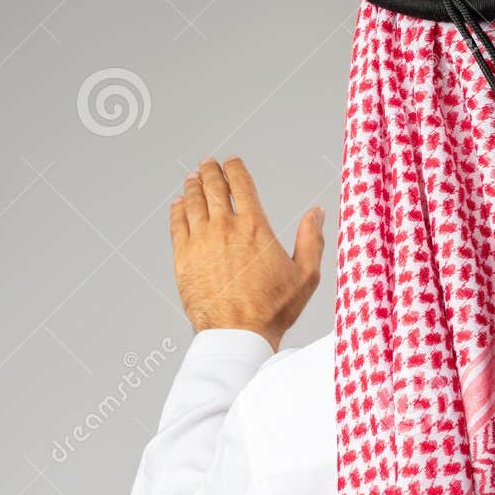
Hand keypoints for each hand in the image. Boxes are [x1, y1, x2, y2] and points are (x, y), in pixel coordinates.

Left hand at [169, 157, 324, 352]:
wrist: (237, 333)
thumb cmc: (272, 309)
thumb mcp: (305, 275)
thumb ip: (312, 239)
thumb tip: (317, 213)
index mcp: (255, 227)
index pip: (241, 185)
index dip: (235, 168)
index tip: (231, 162)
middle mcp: (225, 227)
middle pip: (213, 188)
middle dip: (210, 171)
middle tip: (208, 164)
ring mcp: (200, 241)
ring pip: (193, 202)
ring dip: (193, 186)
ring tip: (193, 179)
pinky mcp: (183, 257)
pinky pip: (177, 224)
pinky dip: (178, 210)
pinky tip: (179, 204)